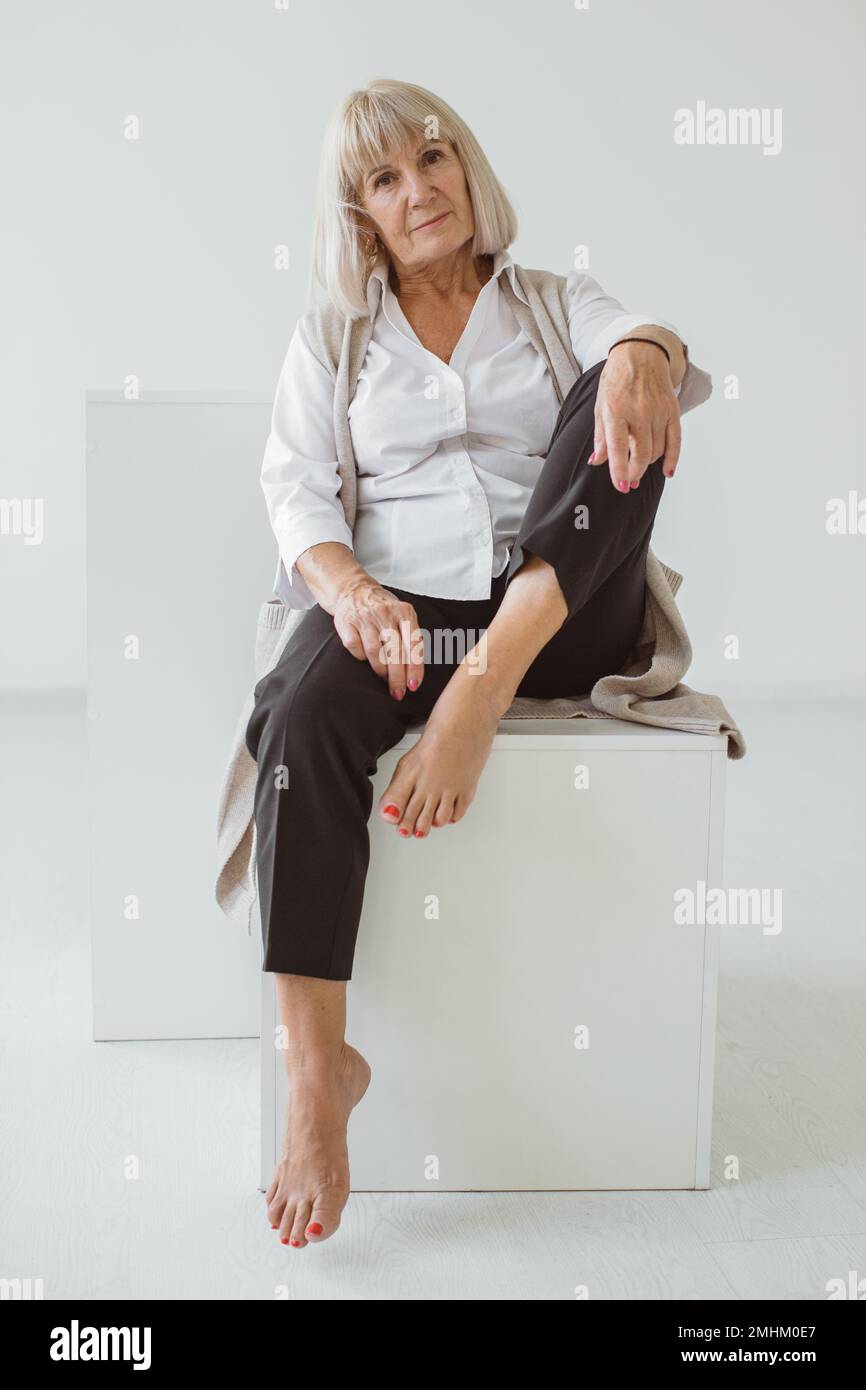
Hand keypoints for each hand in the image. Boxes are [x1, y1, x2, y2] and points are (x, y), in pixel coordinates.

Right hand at [333, 576, 424, 700]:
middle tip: (398, 693)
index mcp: (405, 612)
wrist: (354, 590)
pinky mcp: (346, 622)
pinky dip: (360, 657)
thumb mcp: (403, 616)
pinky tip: (364, 659)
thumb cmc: (384, 610)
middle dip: (397, 677)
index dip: (414, 668)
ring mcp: (365, 617)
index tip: (413, 686)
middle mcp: (385, 614)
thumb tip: (415, 673)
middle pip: (394, 652)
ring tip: (384, 679)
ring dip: (380, 671)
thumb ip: (411, 638)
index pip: (413, 644)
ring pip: (374, 652)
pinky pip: (354, 647)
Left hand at [589, 341, 681, 490]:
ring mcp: (658, 411)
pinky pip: (675, 440)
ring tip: (638, 467)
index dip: (619, 471)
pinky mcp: (672, 410)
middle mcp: (639, 411)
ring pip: (657, 450)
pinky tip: (667, 471)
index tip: (621, 486)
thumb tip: (596, 461)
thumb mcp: (601, 405)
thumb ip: (600, 436)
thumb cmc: (617, 379)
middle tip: (629, 482)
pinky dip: (672, 459)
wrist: (641, 353)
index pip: (618, 448)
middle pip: (641, 453)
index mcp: (616, 409)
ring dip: (648, 464)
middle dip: (635, 473)